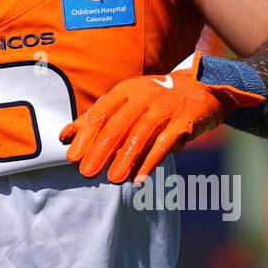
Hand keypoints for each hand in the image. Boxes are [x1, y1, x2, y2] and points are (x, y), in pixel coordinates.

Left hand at [60, 53, 263, 183]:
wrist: (202, 88)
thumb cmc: (156, 99)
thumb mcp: (125, 102)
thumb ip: (96, 118)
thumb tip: (64, 136)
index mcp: (126, 90)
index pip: (101, 112)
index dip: (85, 135)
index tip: (72, 156)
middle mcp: (144, 96)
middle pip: (118, 124)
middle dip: (100, 150)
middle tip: (86, 172)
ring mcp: (165, 107)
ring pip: (141, 134)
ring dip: (125, 158)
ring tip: (112, 179)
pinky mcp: (184, 121)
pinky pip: (165, 143)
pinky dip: (151, 161)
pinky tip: (140, 178)